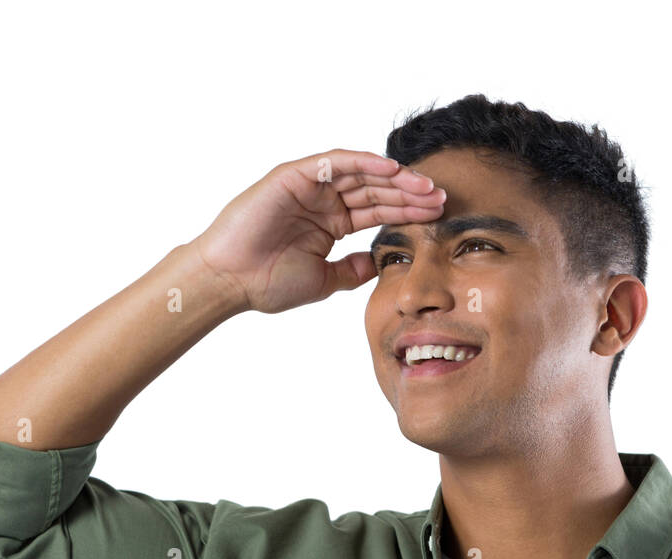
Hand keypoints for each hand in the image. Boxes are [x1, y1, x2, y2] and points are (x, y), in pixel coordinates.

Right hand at [186, 149, 444, 314]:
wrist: (229, 280)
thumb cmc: (267, 283)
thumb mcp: (324, 280)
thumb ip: (353, 269)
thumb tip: (381, 263)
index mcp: (330, 223)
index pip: (378, 211)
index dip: (408, 212)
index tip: (439, 218)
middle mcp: (323, 200)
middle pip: (376, 189)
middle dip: (410, 193)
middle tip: (442, 197)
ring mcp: (308, 185)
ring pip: (360, 173)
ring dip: (394, 177)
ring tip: (424, 185)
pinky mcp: (293, 175)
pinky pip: (333, 162)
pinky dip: (362, 162)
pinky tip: (390, 169)